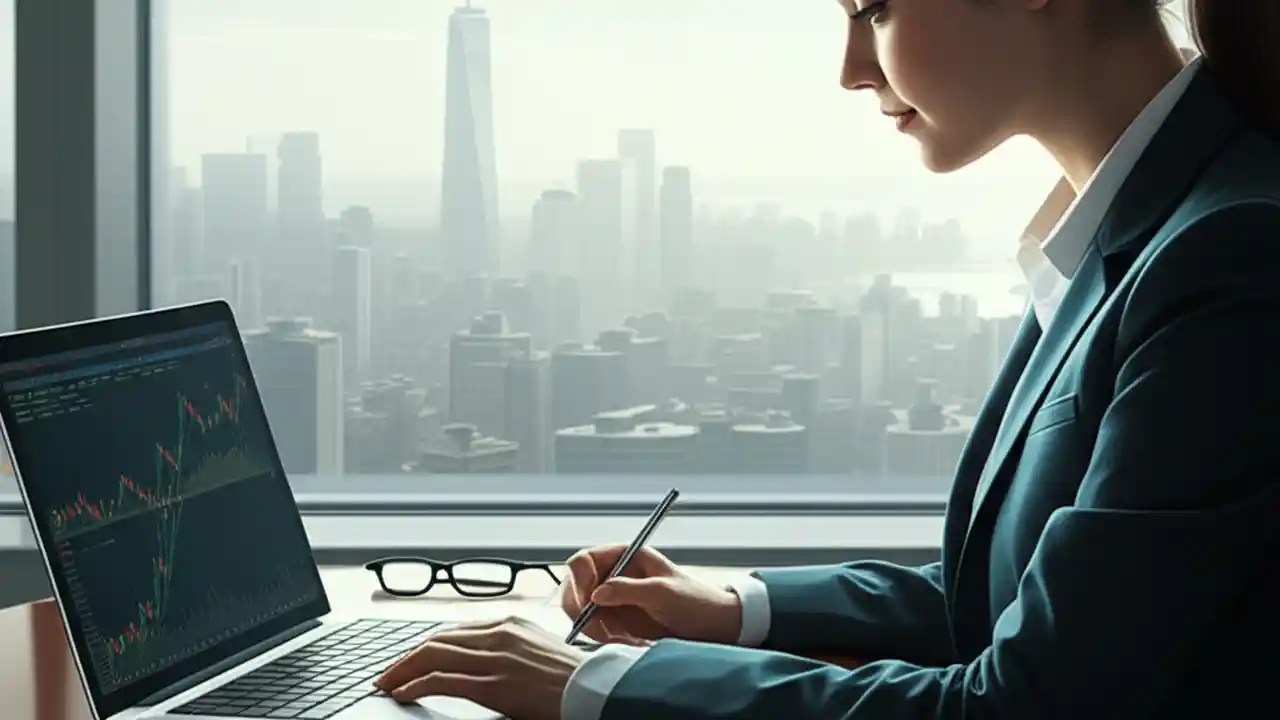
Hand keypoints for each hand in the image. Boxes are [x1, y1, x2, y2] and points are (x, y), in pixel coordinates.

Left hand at [373, 616, 587, 719]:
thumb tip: (489, 661)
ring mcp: (494, 659)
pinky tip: (402, 693)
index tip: (411, 658)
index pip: (456, 631)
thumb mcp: (540, 650)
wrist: (594, 690)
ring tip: (385, 682)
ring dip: (402, 670)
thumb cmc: (574, 677)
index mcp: (511, 624)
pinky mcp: (492, 684)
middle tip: (387, 672)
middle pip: (438, 640)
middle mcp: (499, 635)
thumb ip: (513, 648)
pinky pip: (442, 681)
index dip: (427, 646)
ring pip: (433, 656)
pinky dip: (415, 685)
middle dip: (407, 657)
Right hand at [560, 545, 742, 645]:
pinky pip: (593, 628)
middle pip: (575, 587)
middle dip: (581, 608)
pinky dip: (602, 637)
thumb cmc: (695, 601)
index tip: (587, 600)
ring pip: (580, 611)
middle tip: (597, 627)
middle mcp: (614, 575)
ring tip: (620, 637)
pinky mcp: (615, 621)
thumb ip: (629, 590)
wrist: (713, 628)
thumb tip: (596, 593)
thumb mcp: (663, 592)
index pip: (585, 560)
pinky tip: (625, 641)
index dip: (579, 578)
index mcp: (625, 557)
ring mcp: (612, 599)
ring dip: (592, 627)